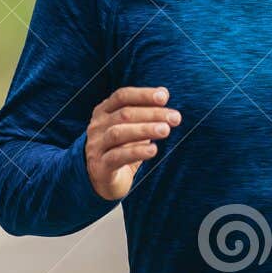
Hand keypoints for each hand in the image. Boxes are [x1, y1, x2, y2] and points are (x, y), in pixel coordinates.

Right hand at [85, 86, 181, 200]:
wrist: (104, 180)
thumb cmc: (122, 148)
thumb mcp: (133, 127)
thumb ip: (146, 111)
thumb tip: (163, 92)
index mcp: (103, 112)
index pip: (122, 96)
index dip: (143, 94)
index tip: (165, 97)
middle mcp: (97, 126)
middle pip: (124, 114)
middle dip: (152, 114)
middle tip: (175, 117)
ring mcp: (96, 146)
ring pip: (118, 133)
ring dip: (144, 130)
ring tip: (166, 130)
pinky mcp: (100, 167)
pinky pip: (117, 157)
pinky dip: (136, 152)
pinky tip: (153, 150)